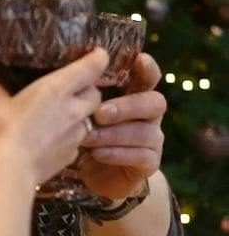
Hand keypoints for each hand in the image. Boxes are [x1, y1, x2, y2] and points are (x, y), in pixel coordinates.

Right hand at [0, 47, 105, 188]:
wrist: (9, 172)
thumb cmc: (1, 131)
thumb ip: (5, 89)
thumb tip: (4, 83)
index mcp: (58, 88)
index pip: (93, 66)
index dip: (98, 57)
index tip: (96, 54)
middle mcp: (74, 109)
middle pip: (96, 94)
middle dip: (88, 90)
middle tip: (73, 91)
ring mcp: (76, 134)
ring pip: (89, 119)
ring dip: (80, 115)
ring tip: (61, 118)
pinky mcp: (72, 155)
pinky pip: (78, 141)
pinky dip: (70, 137)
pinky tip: (52, 140)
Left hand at [77, 50, 165, 201]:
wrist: (97, 176)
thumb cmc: (90, 135)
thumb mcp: (86, 113)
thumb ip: (88, 93)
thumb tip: (80, 65)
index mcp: (136, 96)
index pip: (149, 78)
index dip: (148, 68)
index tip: (140, 58)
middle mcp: (150, 116)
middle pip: (154, 103)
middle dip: (127, 106)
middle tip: (99, 113)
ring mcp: (153, 140)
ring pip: (144, 132)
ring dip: (113, 134)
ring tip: (88, 138)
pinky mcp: (150, 163)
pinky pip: (140, 156)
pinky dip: (117, 154)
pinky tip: (97, 154)